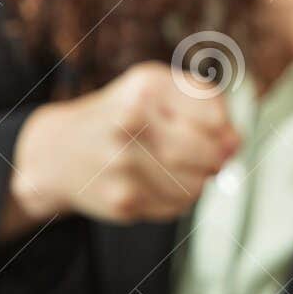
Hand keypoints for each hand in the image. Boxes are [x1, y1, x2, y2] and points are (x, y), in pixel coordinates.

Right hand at [10, 62, 241, 226]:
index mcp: (145, 87)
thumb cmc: (119, 115)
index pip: (214, 113)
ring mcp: (124, 165)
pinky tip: (159, 183)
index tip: (217, 130)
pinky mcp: (121, 201)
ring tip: (180, 168)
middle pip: (208, 152)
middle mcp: (131, 122)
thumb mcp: (154, 90)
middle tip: (210, 157)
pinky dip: (179, 199)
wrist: (57, 151)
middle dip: (217, 158)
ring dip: (200, 180)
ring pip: (196, 185)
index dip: (224, 127)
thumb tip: (235, 144)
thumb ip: (203, 105)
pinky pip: (175, 207)